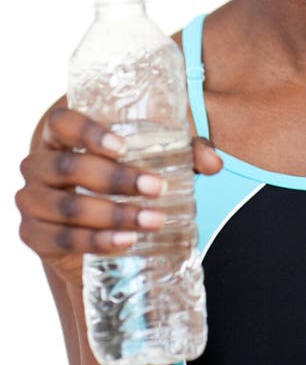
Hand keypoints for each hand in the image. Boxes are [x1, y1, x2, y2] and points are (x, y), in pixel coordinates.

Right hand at [16, 106, 222, 285]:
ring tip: (152, 221)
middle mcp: (39, 164)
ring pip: (67, 208)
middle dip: (115, 179)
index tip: (121, 147)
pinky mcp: (34, 235)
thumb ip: (183, 151)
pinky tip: (126, 242)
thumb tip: (214, 162)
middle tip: (156, 188)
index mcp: (60, 134)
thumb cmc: (120, 172)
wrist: (90, 222)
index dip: (86, 132)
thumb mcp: (148, 155)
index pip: (61, 121)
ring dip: (113, 216)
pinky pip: (63, 240)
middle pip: (68, 168)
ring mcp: (32, 201)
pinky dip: (96, 242)